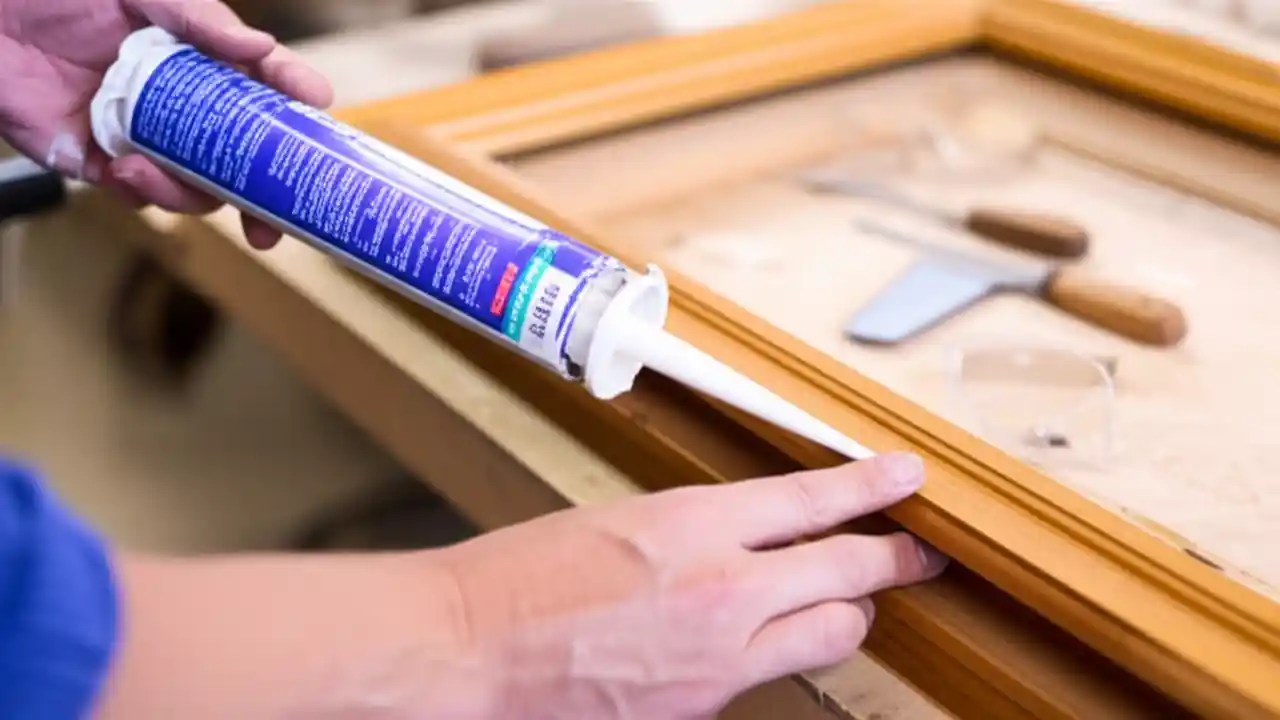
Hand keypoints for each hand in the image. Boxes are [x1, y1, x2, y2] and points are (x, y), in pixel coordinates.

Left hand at [0, 0, 332, 248]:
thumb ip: (200, 19)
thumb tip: (260, 48)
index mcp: (196, 59)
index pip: (261, 87)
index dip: (294, 103)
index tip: (318, 109)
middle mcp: (177, 103)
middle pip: (239, 160)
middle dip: (261, 199)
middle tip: (271, 223)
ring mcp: (141, 134)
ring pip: (191, 188)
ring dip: (187, 194)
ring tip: (152, 170)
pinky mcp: (94, 157)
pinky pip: (133, 193)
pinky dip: (138, 191)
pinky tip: (125, 168)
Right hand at [97, 455, 945, 718]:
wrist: (469, 650)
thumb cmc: (525, 573)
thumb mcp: (621, 519)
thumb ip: (700, 529)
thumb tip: (753, 537)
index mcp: (691, 523)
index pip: (811, 499)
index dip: (872, 484)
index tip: (908, 474)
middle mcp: (719, 588)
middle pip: (847, 571)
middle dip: (893, 559)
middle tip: (917, 553)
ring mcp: (717, 658)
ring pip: (832, 632)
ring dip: (841, 610)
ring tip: (838, 597)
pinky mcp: (702, 706)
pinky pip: (772, 674)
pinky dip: (776, 651)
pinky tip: (753, 639)